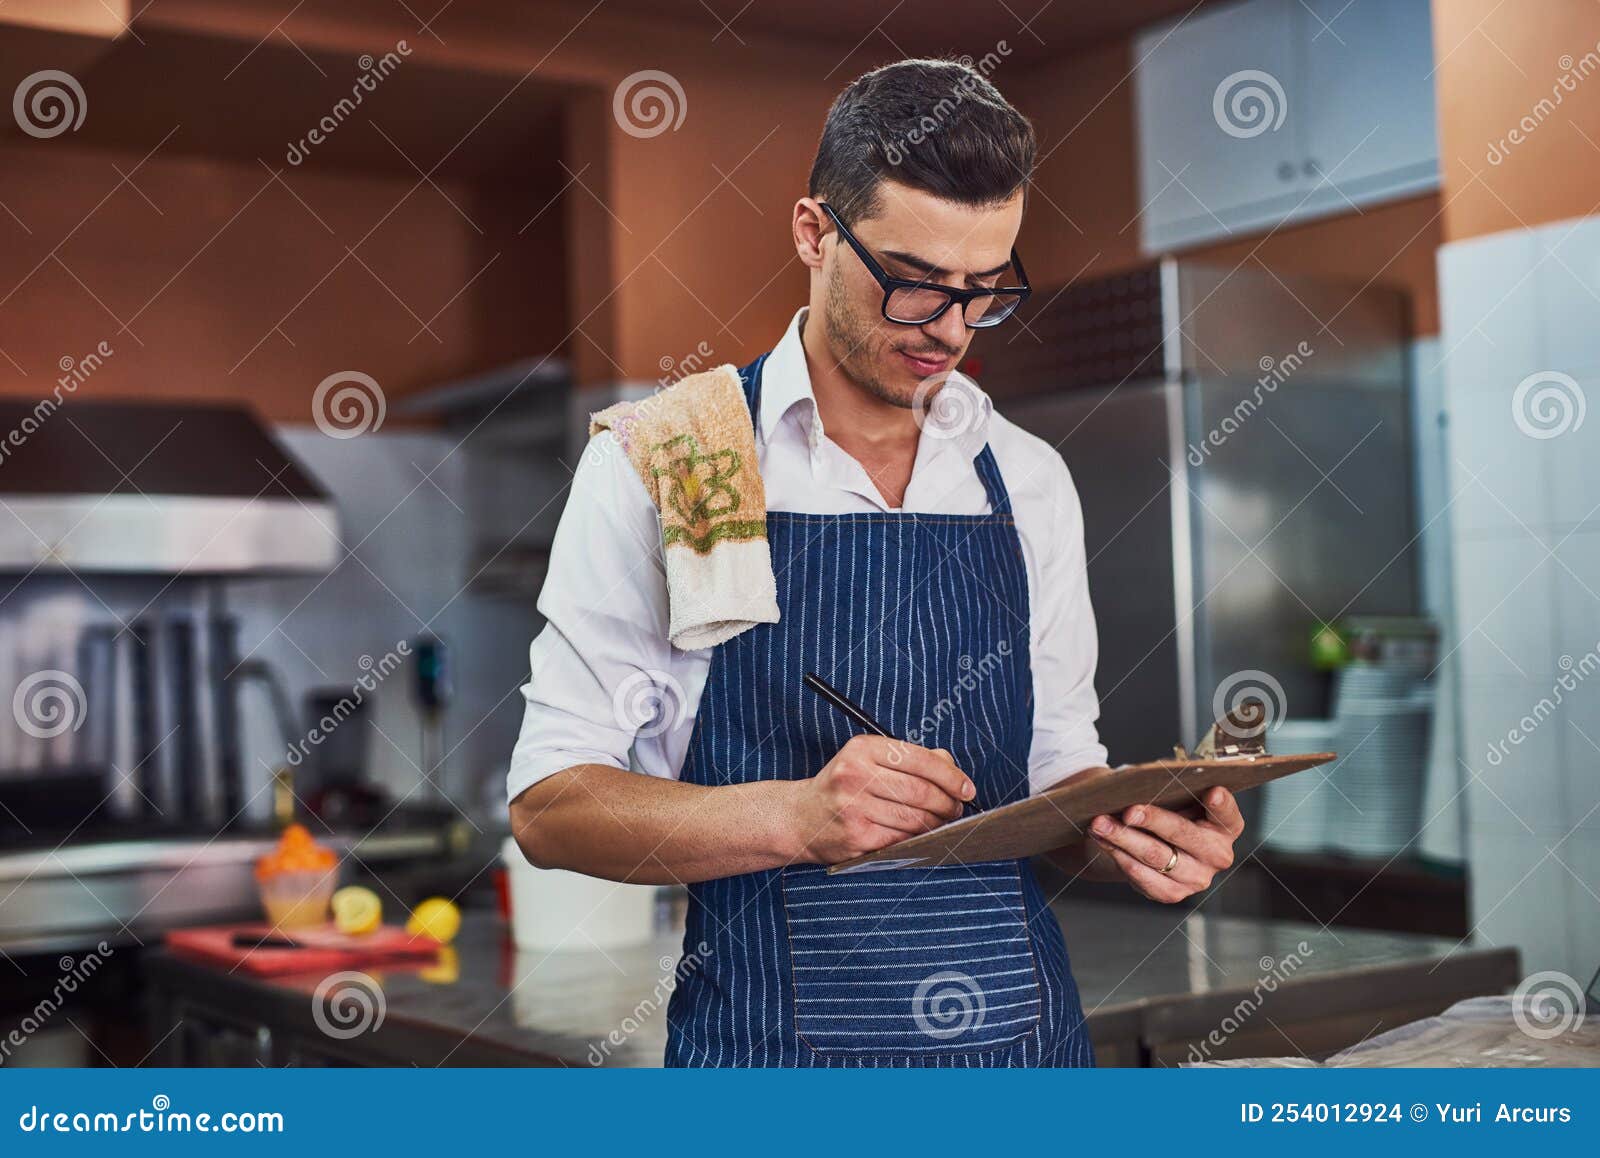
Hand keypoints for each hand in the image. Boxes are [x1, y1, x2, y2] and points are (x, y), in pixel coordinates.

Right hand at [788, 735, 974, 864]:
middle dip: (948, 803)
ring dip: (937, 824)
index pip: (919, 759)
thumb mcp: (869, 759)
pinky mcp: (856, 837)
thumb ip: (910, 758)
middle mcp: (856, 775)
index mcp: (862, 749)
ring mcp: (854, 808)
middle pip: (921, 791)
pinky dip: (918, 838)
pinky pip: (902, 839)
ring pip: (915, 819)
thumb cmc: (844, 785)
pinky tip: (922, 835)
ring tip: (943, 822)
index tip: (967, 788)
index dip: (951, 776)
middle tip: (957, 809)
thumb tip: (950, 767)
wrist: (801, 818)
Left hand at [1088, 787, 1243, 902]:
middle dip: (1152, 820)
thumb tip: (1140, 783)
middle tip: (1128, 811)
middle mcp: (1218, 855)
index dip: (1220, 803)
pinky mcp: (1174, 893)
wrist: (1154, 844)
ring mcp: (1197, 878)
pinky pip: (1144, 877)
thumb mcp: (1179, 799)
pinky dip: (1120, 857)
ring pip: (1156, 856)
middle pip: (1183, 834)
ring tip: (1100, 824)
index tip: (1211, 791)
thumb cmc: (1170, 811)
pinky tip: (1104, 842)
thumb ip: (1173, 792)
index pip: (1227, 813)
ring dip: (1124, 838)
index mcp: (1227, 826)